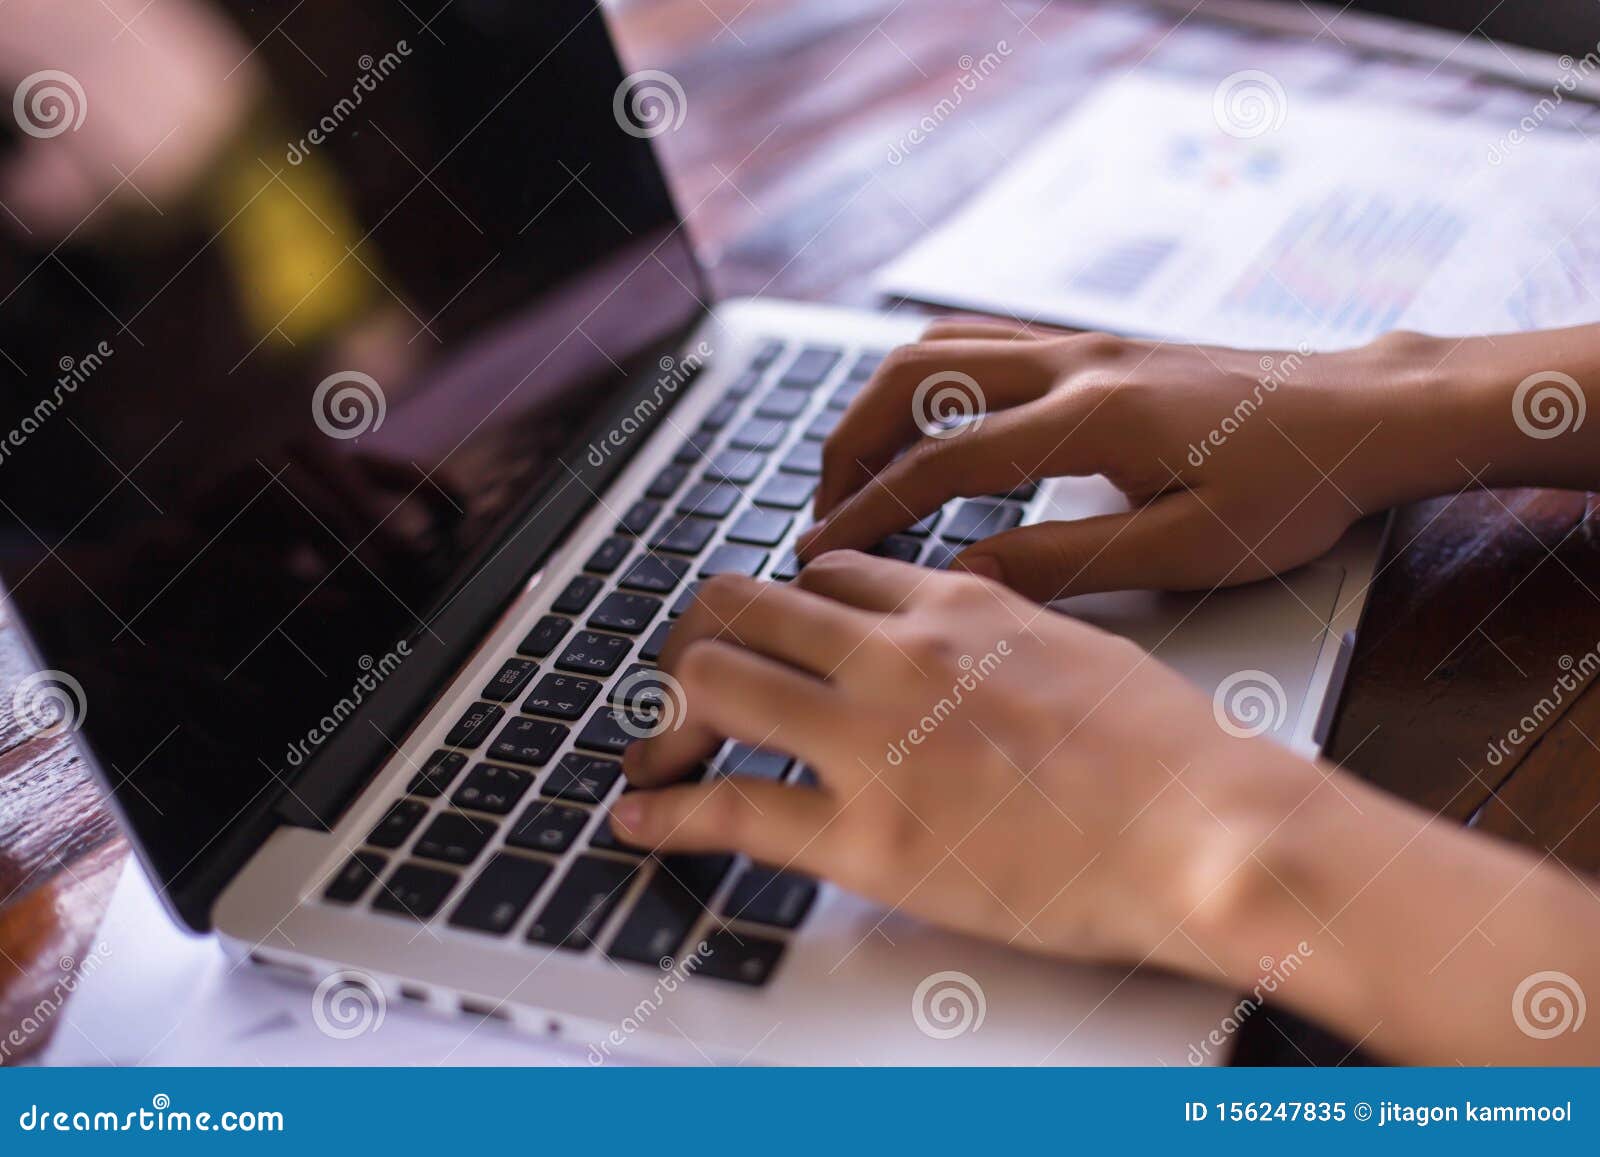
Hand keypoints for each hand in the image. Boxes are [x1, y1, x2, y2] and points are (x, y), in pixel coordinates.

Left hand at [614, 553, 1313, 968]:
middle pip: (740, 604)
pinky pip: (731, 807)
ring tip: (650, 758)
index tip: (763, 640)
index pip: (824, 570)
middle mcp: (899, 654)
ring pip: (713, 680)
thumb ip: (1002, 634)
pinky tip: (642, 821)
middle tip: (680, 690)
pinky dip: (667, 813)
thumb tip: (968, 638)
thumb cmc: (1175, 754)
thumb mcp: (1080, 649)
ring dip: (663, 718)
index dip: (778, 606)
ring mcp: (875, 741)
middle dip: (694, 642)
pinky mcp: (869, 836)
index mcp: (957, 605)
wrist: (1212, 830)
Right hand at [797, 321, 1458, 600]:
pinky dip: (927, 382)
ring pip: (940, 348)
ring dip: (879, 406)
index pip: (942, 462)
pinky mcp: (1094, 349)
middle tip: (821, 509)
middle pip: (914, 380)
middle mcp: (1074, 363)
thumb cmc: (1291, 488)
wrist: (1359, 417)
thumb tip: (968, 579)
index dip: (870, 512)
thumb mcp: (1186, 547)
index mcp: (1091, 418)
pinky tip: (924, 427)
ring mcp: (1081, 346)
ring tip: (854, 471)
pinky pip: (980, 343)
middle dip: (850, 444)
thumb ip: (1066, 561)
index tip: (820, 554)